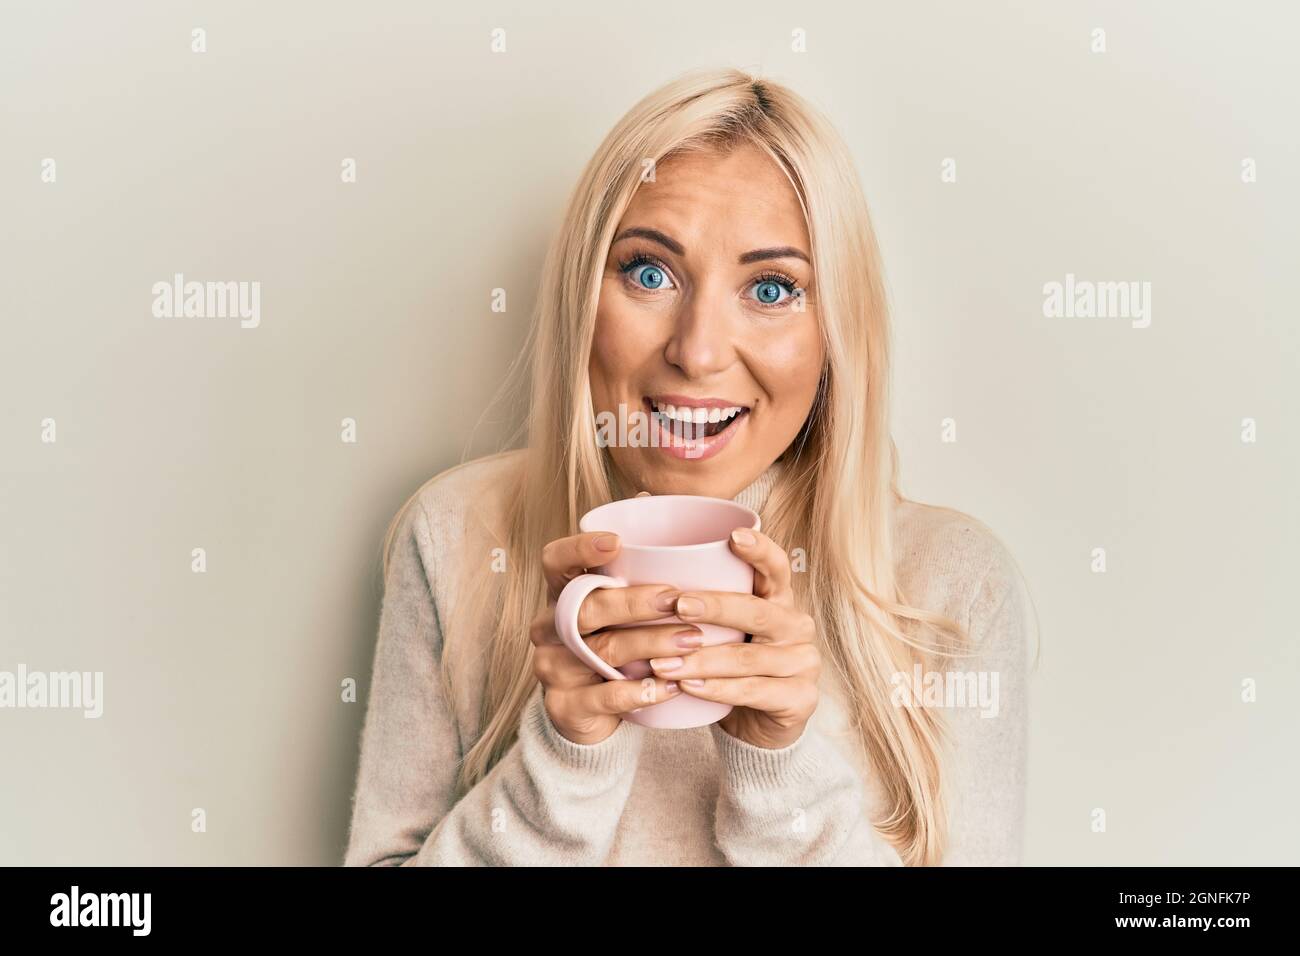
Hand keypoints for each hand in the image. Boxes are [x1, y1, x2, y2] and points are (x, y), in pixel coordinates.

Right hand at [529, 530, 698, 744]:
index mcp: (560, 594)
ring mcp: (552, 667)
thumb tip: (648, 498)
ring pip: (601, 652)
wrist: (590, 712)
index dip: (580, 549)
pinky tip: (672, 685)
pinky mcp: (564, 706)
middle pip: (587, 608)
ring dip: (651, 644)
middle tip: (679, 599)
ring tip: (693, 640)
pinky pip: (603, 697)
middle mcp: (548, 627)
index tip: (616, 543)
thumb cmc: (614, 642)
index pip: (555, 562)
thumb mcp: (617, 603)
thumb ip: (631, 560)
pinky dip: (640, 692)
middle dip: (636, 602)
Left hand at [648, 528, 819, 748]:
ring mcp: (803, 664)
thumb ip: (693, 581)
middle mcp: (796, 626)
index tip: (733, 537)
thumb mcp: (716, 623)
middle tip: (678, 604)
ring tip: (662, 661)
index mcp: (779, 599)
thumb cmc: (728, 661)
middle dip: (716, 607)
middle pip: (758, 612)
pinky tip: (688, 687)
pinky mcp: (800, 700)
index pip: (777, 567)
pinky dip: (717, 690)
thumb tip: (646, 502)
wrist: (756, 724)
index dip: (759, 550)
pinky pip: (753, 692)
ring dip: (702, 659)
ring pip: (748, 658)